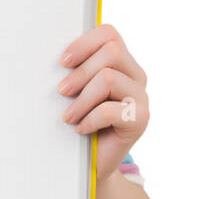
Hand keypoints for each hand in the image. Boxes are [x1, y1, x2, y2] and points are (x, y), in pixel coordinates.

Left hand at [57, 23, 148, 180]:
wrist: (91, 164)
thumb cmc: (79, 124)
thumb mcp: (74, 93)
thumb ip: (73, 71)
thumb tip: (56, 58)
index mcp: (121, 63)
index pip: (109, 34)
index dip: (84, 43)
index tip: (62, 62)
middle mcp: (135, 76)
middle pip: (111, 52)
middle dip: (81, 72)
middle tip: (61, 91)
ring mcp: (141, 97)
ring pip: (109, 78)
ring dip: (81, 99)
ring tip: (68, 116)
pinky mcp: (141, 120)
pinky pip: (112, 110)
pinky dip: (90, 119)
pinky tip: (80, 129)